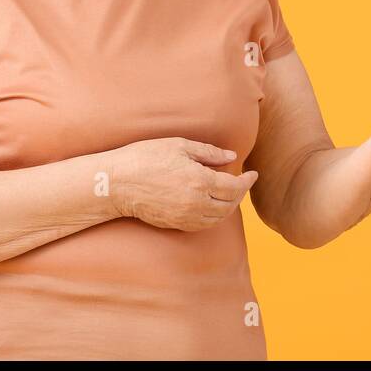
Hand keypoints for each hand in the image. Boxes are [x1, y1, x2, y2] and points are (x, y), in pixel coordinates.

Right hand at [113, 137, 258, 230]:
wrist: (117, 183)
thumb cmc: (145, 158)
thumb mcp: (178, 146)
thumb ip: (208, 152)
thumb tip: (231, 157)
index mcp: (200, 180)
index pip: (235, 186)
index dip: (247, 180)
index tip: (253, 173)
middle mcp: (196, 203)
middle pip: (230, 203)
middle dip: (241, 193)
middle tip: (243, 182)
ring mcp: (186, 217)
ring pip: (219, 217)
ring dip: (230, 206)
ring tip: (231, 194)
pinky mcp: (176, 224)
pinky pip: (204, 225)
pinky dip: (215, 216)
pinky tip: (214, 206)